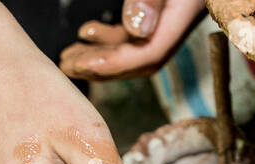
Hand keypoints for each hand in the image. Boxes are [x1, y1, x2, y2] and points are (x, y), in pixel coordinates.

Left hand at [60, 0, 206, 80]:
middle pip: (143, 58)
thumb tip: (136, 31)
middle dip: (103, 66)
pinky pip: (136, 32)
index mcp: (187, 10)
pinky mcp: (163, 6)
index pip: (152, 52)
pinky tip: (86, 33)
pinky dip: (110, 36)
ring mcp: (172, 13)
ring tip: (69, 55)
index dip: (116, 63)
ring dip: (101, 53)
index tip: (82, 62)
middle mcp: (181, 17)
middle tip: (67, 66)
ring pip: (136, 46)